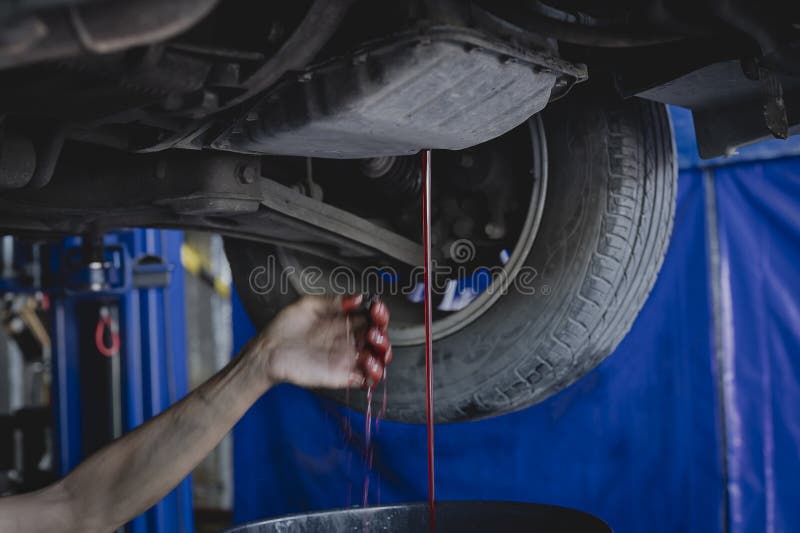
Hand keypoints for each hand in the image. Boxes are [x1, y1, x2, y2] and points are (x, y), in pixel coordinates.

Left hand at [243, 295, 391, 389]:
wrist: (268, 351)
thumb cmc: (285, 327)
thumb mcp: (308, 305)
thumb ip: (333, 301)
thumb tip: (358, 297)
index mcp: (343, 321)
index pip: (371, 317)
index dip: (378, 313)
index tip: (375, 308)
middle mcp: (348, 339)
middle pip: (379, 338)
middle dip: (382, 333)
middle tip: (373, 329)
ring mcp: (346, 358)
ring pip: (377, 359)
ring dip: (382, 353)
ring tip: (372, 346)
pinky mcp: (341, 376)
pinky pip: (365, 379)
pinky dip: (373, 374)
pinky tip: (367, 364)